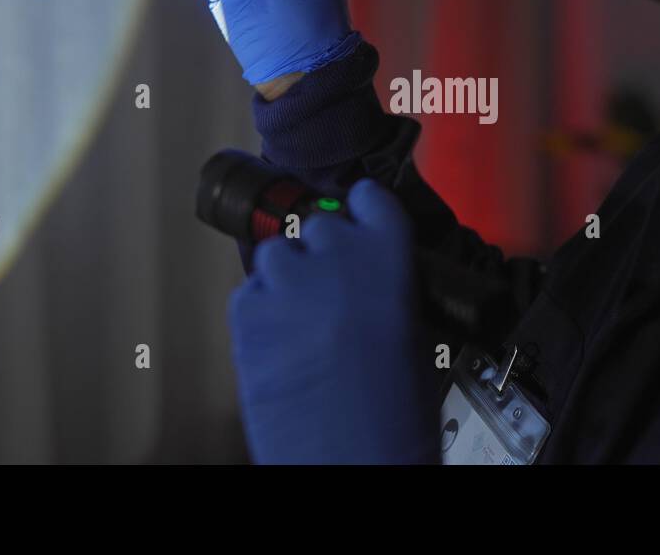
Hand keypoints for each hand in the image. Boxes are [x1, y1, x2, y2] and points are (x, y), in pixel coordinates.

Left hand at [229, 179, 438, 463]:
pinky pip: (249, 295)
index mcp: (387, 257)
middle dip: (322, 256)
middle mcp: (333, 258)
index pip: (369, 198)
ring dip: (287, 282)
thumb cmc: (392, 417)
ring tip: (304, 328)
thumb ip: (387, 286)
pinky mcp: (245, 313)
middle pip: (317, 226)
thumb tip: (368, 276)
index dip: (362, 210)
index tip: (358, 215)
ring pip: (275, 256)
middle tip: (331, 299)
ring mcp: (285, 283)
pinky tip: (282, 348)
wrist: (350, 461)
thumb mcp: (414, 333)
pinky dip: (261, 314)